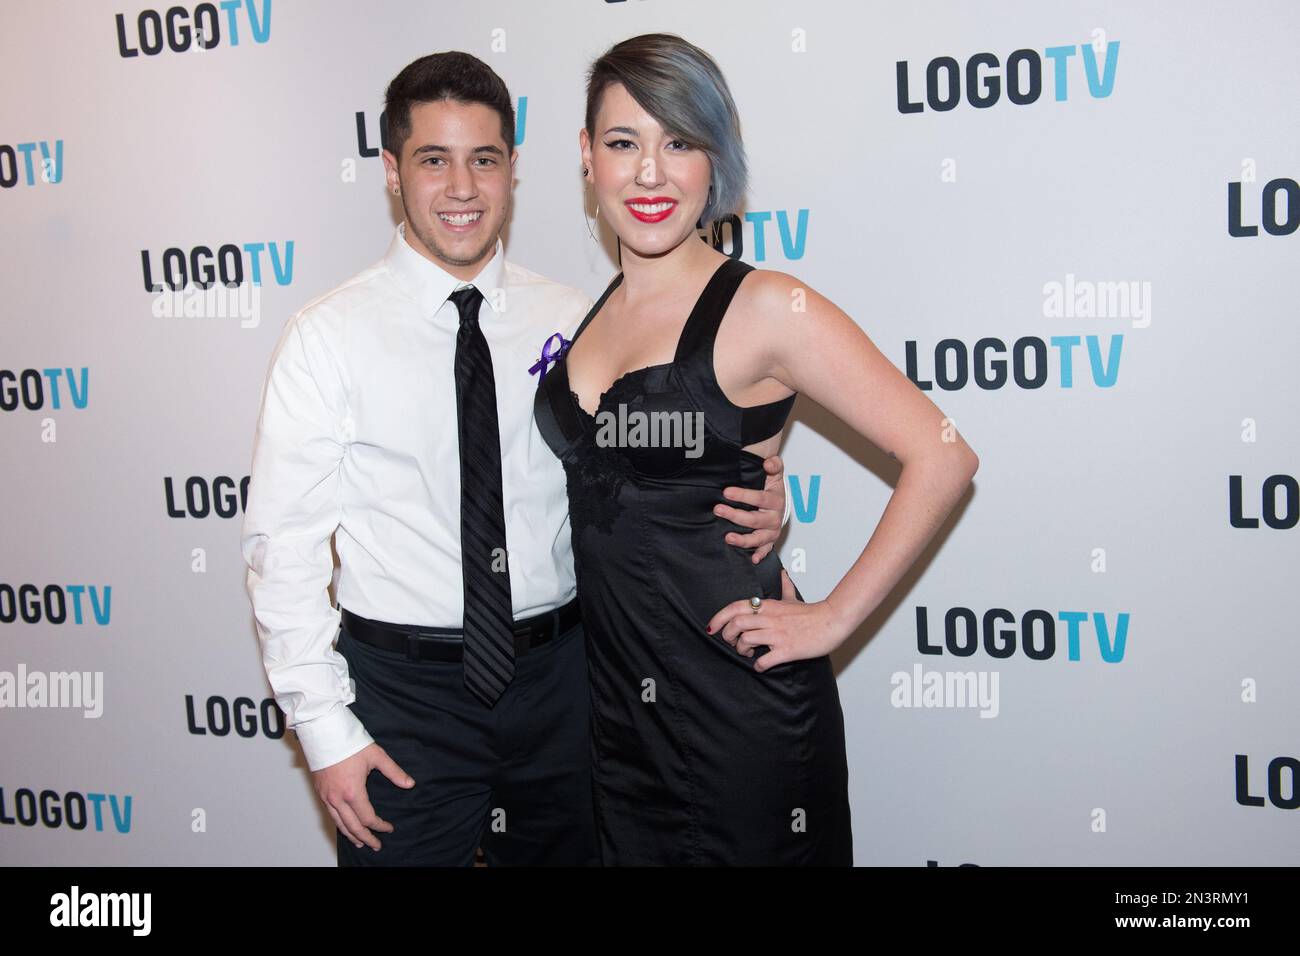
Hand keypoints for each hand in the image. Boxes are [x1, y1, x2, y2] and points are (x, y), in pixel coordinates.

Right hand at [312, 742, 413, 850]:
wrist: (324, 733)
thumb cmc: (349, 743)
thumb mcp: (376, 756)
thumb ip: (394, 772)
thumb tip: (409, 784)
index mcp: (353, 792)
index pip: (368, 818)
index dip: (380, 826)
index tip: (389, 828)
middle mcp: (337, 799)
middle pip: (353, 827)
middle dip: (366, 838)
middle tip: (376, 845)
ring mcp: (327, 797)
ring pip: (339, 824)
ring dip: (351, 835)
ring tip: (360, 843)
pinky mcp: (320, 792)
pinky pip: (330, 815)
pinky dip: (339, 825)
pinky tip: (345, 826)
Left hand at [705, 569, 846, 671]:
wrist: (832, 622)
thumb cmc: (813, 614)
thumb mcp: (794, 598)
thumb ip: (784, 587)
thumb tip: (782, 574)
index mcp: (768, 606)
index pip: (735, 607)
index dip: (719, 617)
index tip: (711, 627)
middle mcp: (770, 618)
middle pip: (736, 624)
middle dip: (728, 635)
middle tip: (732, 643)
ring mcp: (778, 634)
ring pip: (746, 641)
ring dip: (742, 650)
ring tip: (749, 653)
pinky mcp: (787, 650)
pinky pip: (764, 660)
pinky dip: (759, 666)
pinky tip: (761, 665)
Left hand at [717, 454, 786, 563]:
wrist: (781, 502)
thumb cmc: (773, 488)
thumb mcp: (774, 473)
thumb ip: (774, 465)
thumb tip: (768, 462)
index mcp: (776, 500)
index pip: (759, 498)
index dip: (743, 495)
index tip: (726, 492)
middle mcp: (775, 518)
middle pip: (754, 520)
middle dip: (735, 516)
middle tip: (718, 509)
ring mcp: (772, 531)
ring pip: (758, 538)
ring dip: (743, 540)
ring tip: (728, 538)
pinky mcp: (770, 540)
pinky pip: (766, 550)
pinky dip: (760, 555)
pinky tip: (753, 559)